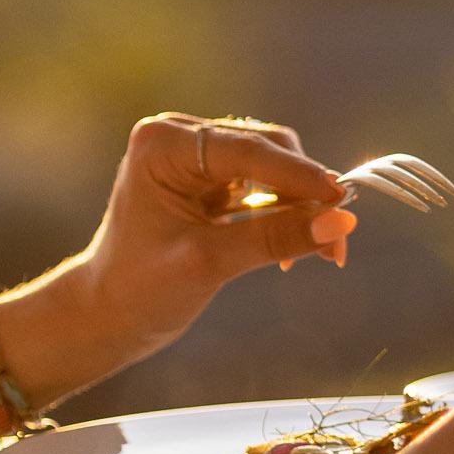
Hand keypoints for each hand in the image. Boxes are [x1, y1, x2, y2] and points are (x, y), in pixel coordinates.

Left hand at [44, 114, 357, 380]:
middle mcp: (179, 137)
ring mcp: (197, 156)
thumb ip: (273, 238)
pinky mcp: (212, 179)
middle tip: (337, 241)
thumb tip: (341, 223)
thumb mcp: (209, 263)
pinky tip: (297, 251)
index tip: (343, 201)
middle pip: (268, 150)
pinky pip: (267, 187)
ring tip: (325, 253)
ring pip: (275, 168)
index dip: (300, 175)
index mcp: (162, 144)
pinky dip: (287, 215)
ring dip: (302, 208)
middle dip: (305, 195)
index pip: (247, 150)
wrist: (109, 315)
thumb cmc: (142, 290)